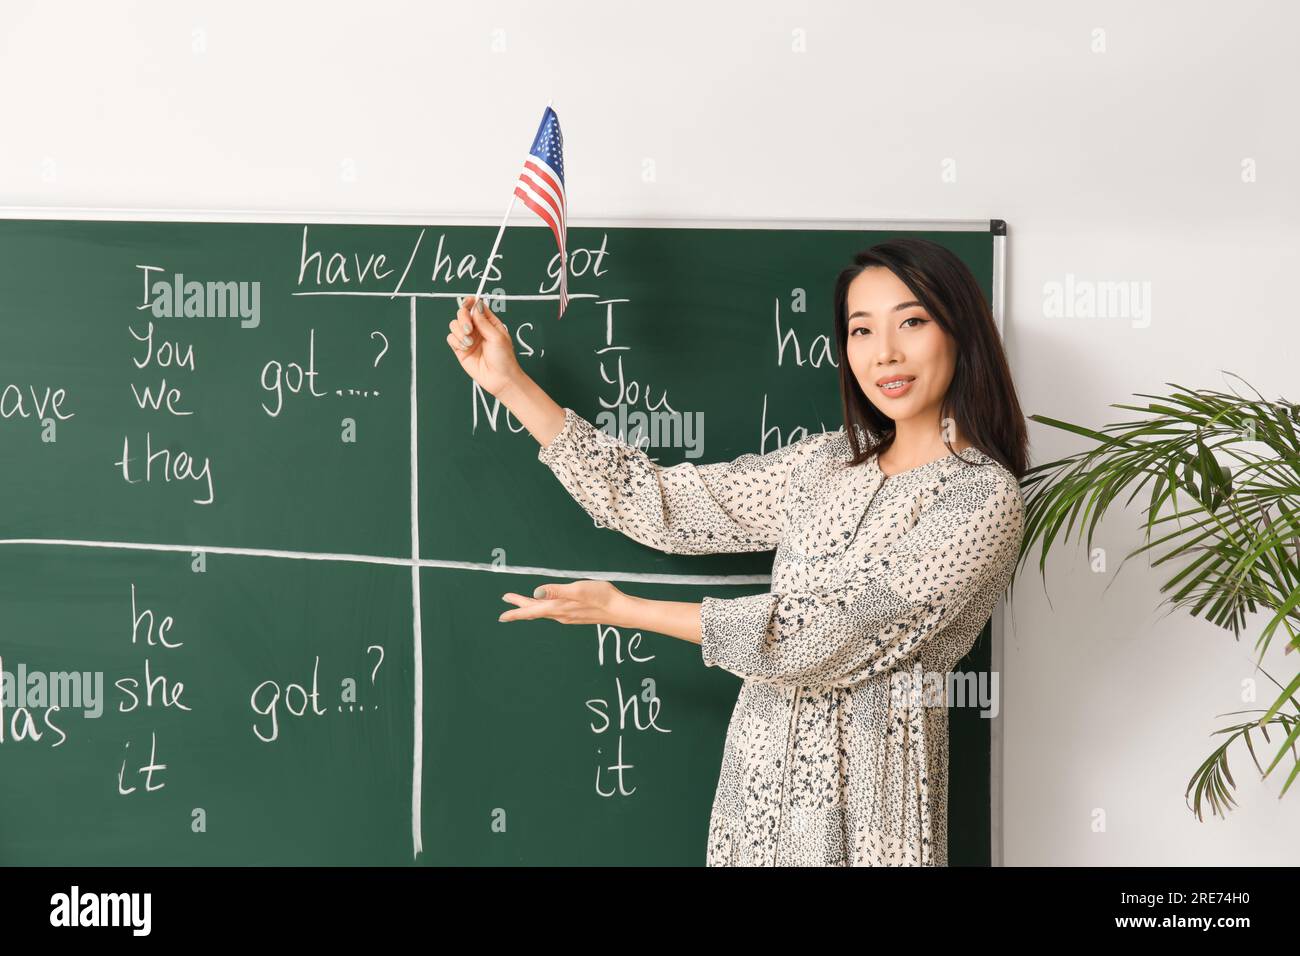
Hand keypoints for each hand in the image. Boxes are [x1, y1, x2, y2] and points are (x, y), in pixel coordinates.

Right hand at [446, 295, 524, 397]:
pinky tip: (465, 347)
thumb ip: (484, 321)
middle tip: (469, 329)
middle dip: (463, 318)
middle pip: (462, 313)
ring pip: (454, 325)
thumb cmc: (504, 359)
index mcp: (489, 323)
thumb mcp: (497, 337)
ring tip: (469, 342)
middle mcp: (477, 329)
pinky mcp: (460, 349)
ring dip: (459, 331)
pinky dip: (456, 341)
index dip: (470, 302)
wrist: (500, 379)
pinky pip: (451, 338)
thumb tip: (476, 305)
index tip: (467, 302)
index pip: (476, 306)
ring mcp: (468, 338)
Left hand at [498, 580, 627, 625]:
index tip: (501, 615)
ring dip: (531, 608)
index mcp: (558, 608)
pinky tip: (545, 606)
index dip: (516, 611)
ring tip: (521, 603)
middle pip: (535, 611)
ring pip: (543, 612)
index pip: (531, 611)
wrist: (620, 610)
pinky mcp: (575, 615)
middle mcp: (560, 615)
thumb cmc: (601, 597)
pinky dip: (543, 609)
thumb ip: (557, 591)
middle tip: (506, 601)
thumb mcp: (578, 589)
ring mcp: (568, 616)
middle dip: (520, 607)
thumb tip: (536, 593)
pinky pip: (553, 612)